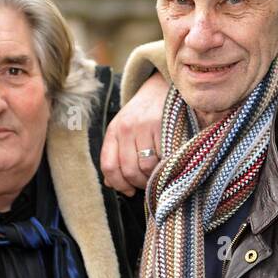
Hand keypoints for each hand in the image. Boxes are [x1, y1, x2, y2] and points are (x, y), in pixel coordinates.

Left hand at [101, 69, 168, 195]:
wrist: (162, 86)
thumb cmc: (144, 114)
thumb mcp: (124, 130)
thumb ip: (116, 154)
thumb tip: (110, 183)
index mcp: (114, 130)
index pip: (109, 165)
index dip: (118, 184)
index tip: (128, 191)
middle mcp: (126, 128)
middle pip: (128, 170)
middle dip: (139, 184)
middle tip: (147, 185)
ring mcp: (144, 126)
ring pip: (146, 166)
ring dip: (154, 177)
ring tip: (158, 174)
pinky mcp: (162, 126)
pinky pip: (163, 157)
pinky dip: (166, 166)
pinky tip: (168, 163)